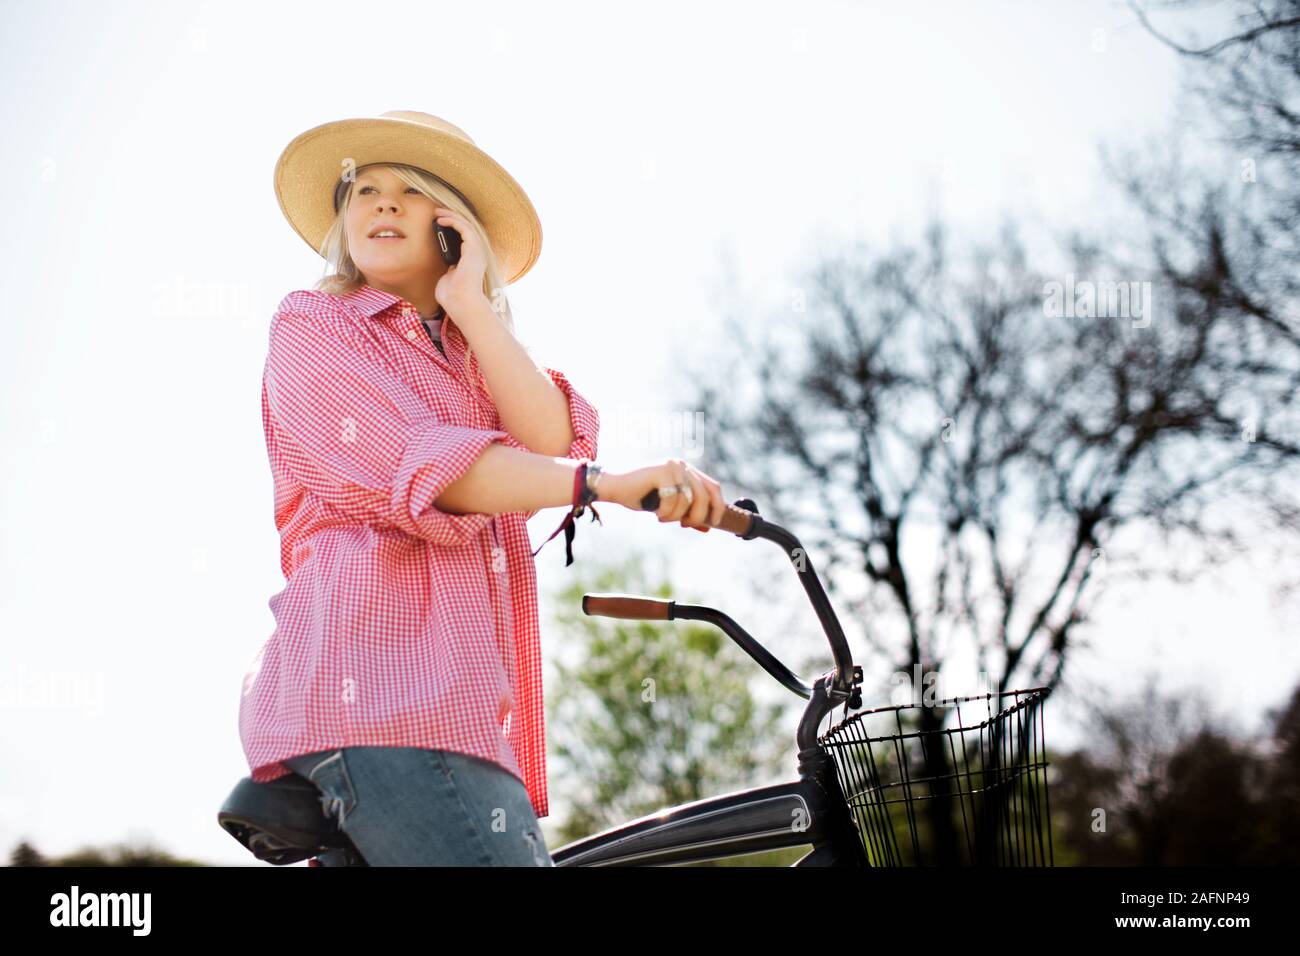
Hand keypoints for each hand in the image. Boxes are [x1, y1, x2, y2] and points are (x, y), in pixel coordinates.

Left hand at [432, 207, 489, 313]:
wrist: (459, 301)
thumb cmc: (453, 295)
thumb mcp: (451, 277)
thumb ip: (452, 268)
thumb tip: (449, 263)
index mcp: (473, 260)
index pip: (465, 238)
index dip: (453, 227)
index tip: (440, 223)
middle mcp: (478, 253)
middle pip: (466, 228)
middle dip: (452, 218)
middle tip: (437, 213)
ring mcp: (477, 249)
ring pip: (466, 224)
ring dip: (451, 216)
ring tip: (437, 213)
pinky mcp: (474, 247)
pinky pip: (464, 227)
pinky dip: (452, 221)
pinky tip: (441, 220)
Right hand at [598, 459, 725, 532]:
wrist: (613, 488)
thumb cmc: (640, 497)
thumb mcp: (668, 508)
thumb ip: (687, 513)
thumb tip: (708, 527)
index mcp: (687, 470)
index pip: (713, 487)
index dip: (717, 506)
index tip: (714, 523)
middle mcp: (682, 465)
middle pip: (705, 495)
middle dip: (697, 515)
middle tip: (683, 525)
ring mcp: (672, 466)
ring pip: (689, 499)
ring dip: (675, 516)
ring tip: (662, 517)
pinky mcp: (661, 471)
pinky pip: (673, 499)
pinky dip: (666, 512)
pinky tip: (655, 513)